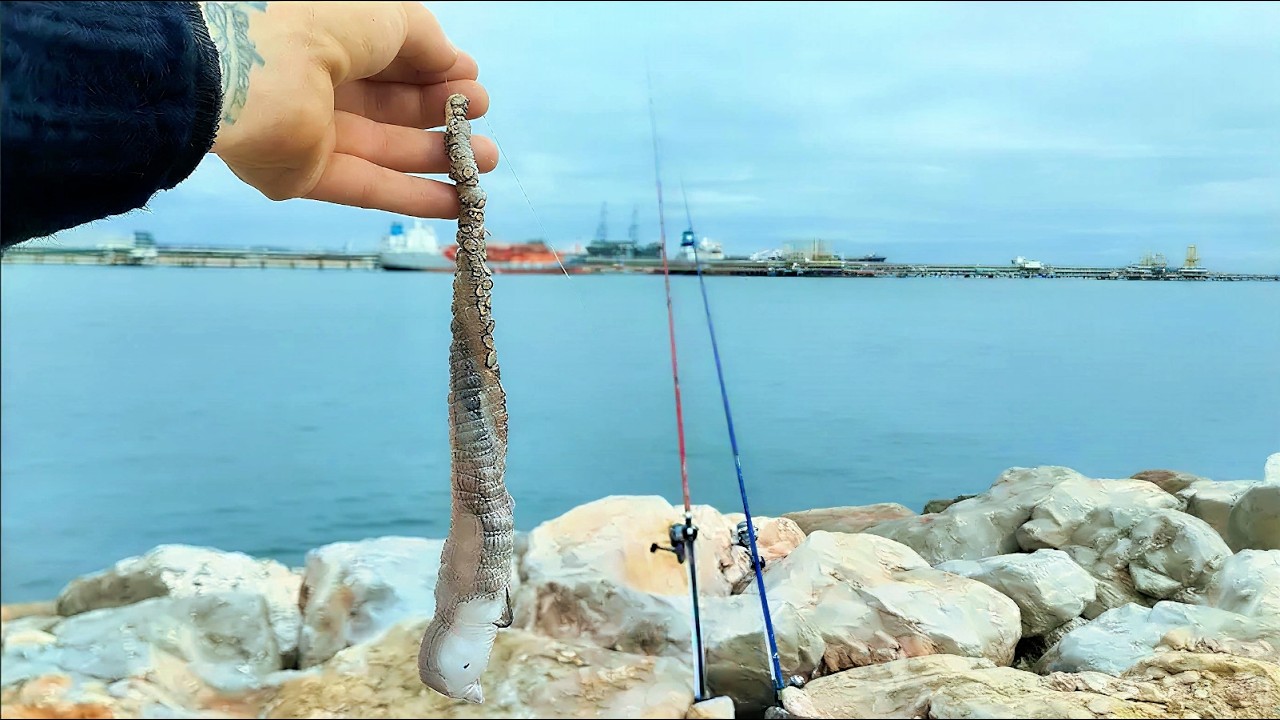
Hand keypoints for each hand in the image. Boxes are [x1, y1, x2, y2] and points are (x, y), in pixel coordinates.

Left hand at [198, 1, 496, 218]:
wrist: (246, 64)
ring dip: (437, 158)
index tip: (473, 84)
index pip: (389, 57)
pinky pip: (364, 185)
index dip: (434, 71)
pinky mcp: (300, 173)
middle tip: (482, 121)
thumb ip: (425, 41)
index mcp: (328, 31)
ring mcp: (305, 128)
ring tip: (485, 162)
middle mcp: (314, 77)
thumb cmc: (313, 19)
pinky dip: (411, 196)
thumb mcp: (388, 14)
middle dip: (441, 113)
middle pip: (388, 104)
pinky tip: (456, 202)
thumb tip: (454, 64)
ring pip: (382, 148)